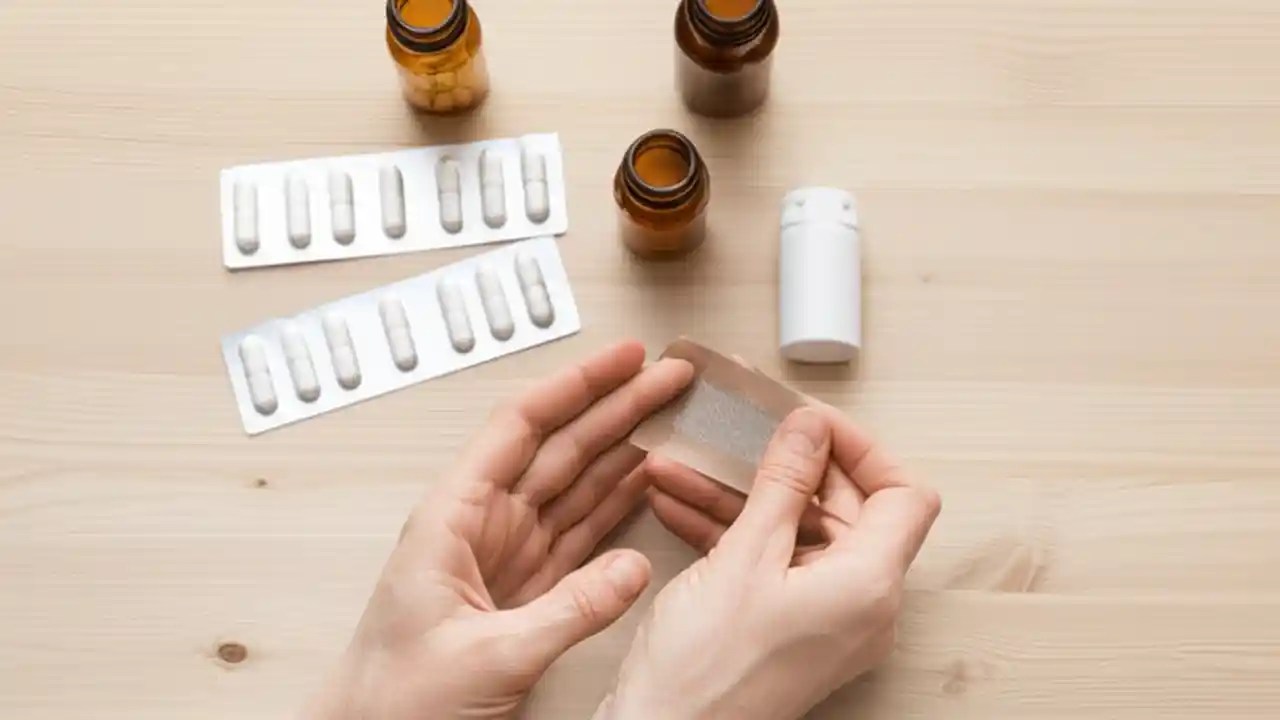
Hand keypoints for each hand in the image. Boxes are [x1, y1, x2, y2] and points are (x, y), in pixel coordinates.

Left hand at [302, 341, 693, 719]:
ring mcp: (508, 556)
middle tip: (670, 378)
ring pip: (576, 484)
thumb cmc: (394, 700)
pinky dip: (618, 505)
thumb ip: (568, 611)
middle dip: (617, 406)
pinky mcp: (528, 591)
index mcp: (454, 517)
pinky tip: (646, 481)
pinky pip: (581, 532)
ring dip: (624, 448)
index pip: (521, 427)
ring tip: (670, 416)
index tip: (624, 359)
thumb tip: (633, 569)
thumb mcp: (487, 656)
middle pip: (559, 446)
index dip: (576, 385)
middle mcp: (483, 525)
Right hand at [597, 407, 940, 719]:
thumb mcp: (742, 558)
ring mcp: (824, 620)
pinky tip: (678, 506)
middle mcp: (860, 605)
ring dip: (741, 497)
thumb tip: (809, 430)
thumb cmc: (705, 673)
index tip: (810, 424)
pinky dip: (732, 532)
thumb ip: (782, 484)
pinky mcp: (788, 629)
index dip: (861, 449)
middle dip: (783, 468)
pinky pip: (772, 563)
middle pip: (845, 510)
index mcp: (868, 586)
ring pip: (796, 533)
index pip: (903, 495)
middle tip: (741, 436)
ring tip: (683, 468)